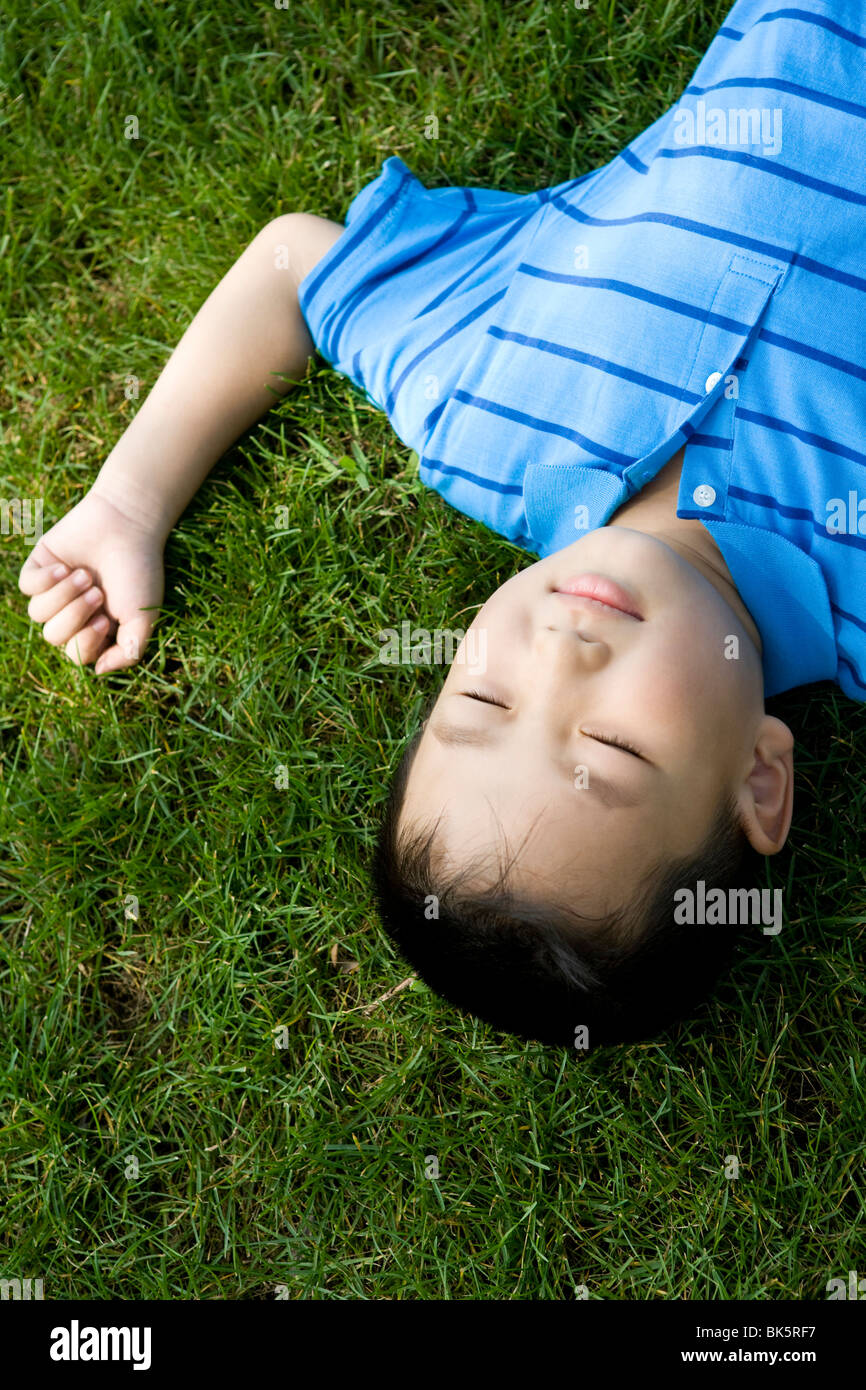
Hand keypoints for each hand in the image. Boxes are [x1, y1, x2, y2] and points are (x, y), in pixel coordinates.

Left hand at [17, 488, 165, 674]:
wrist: (128, 523)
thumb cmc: (139, 570)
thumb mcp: (143, 617)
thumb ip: (128, 652)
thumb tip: (100, 671)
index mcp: (97, 628)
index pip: (78, 655)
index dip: (86, 643)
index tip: (104, 620)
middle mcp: (73, 613)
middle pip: (54, 638)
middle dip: (75, 615)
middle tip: (97, 592)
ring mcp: (54, 591)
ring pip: (37, 614)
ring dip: (63, 596)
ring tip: (84, 575)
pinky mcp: (39, 568)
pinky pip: (27, 587)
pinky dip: (46, 580)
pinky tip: (65, 566)